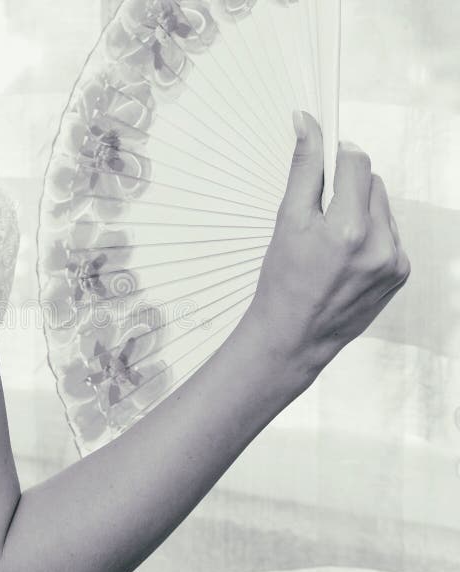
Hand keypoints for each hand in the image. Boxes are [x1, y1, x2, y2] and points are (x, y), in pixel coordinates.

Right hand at [244, 111, 410, 380]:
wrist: (294, 336)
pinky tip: (346, 257)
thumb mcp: (286, 222)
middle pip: (372, 182)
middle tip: (319, 216)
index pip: (356, 161)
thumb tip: (307, 122)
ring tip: (331, 242)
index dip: (338, 155)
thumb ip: (303, 169)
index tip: (324, 159)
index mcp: (348, 229)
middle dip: (347, 188)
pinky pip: (391, 234)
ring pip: (383, 208)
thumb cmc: (282, 282)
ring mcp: (395, 261)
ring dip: (361, 212)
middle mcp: (379, 244)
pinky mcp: (401, 273)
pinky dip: (371, 236)